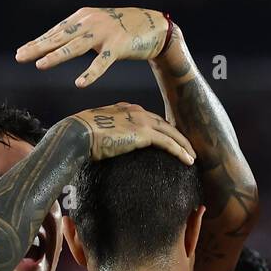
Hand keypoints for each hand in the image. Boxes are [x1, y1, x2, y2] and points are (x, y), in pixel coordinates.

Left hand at [16, 6, 169, 87]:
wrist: (154, 27)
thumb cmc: (122, 30)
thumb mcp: (96, 27)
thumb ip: (78, 34)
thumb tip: (56, 43)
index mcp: (82, 17)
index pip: (55, 32)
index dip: (37, 42)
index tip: (20, 52)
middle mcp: (90, 22)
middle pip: (60, 37)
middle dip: (38, 47)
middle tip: (19, 57)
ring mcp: (104, 33)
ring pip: (76, 47)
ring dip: (57, 56)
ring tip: (40, 65)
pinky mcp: (119, 46)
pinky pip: (102, 62)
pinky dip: (91, 73)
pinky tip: (80, 83)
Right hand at [69, 102, 194, 165]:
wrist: (78, 133)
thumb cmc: (80, 136)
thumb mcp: (96, 132)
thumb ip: (107, 135)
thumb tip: (105, 149)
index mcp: (125, 109)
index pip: (149, 118)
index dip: (161, 129)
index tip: (169, 139)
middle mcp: (135, 111)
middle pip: (164, 124)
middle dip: (177, 135)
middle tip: (188, 148)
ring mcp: (141, 121)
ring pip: (170, 133)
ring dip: (184, 145)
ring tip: (192, 157)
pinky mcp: (143, 133)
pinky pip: (168, 143)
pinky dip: (180, 151)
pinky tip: (189, 161)